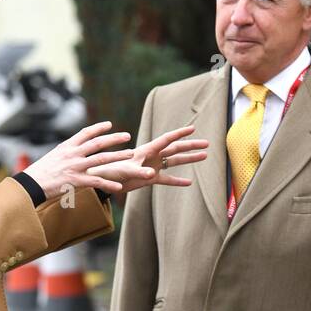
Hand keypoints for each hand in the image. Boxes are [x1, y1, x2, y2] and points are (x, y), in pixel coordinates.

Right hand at [24, 121, 144, 199]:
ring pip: (101, 159)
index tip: (109, 124)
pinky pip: (96, 182)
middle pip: (98, 143)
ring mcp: (75, 167)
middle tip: (127, 136)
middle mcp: (73, 154)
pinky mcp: (76, 181)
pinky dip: (108, 184)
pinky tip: (119, 186)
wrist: (31, 184)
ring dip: (117, 156)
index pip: (86, 133)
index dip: (99, 128)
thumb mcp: (53, 156)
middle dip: (114, 139)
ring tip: (130, 154)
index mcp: (67, 146)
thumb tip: (73, 150)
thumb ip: (66, 152)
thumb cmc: (40, 172)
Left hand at [88, 126, 208, 194]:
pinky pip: (166, 180)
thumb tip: (153, 174)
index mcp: (147, 150)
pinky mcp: (149, 179)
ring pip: (174, 162)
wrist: (103, 180)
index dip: (180, 133)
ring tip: (204, 156)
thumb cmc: (111, 171)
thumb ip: (140, 171)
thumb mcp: (126, 170)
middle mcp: (152, 156)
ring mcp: (152, 167)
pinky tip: (188, 182)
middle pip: (176, 149)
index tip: (193, 128)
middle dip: (191, 146)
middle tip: (208, 144)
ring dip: (188, 159)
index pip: (167, 139)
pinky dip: (177, 181)